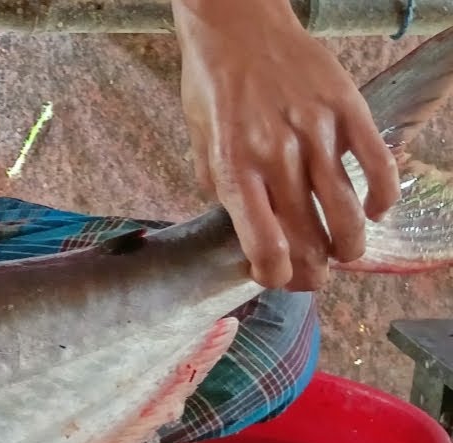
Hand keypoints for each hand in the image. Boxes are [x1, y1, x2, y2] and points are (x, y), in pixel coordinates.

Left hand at [173, 0, 400, 290]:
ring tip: (346, 252)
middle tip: (316, 277)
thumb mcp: (200, 144)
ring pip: (347, 212)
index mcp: (236, 170)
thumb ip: (222, 188)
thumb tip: (246, 229)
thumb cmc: (213, 87)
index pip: (265, 245)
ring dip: (350, 245)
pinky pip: (377, 166)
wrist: (237, 26)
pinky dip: (382, 198)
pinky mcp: (347, 110)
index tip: (276, 277)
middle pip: (309, 237)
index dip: (275, 274)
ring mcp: (316, 133)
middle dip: (315, 271)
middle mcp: (277, 157)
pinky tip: (375, 210)